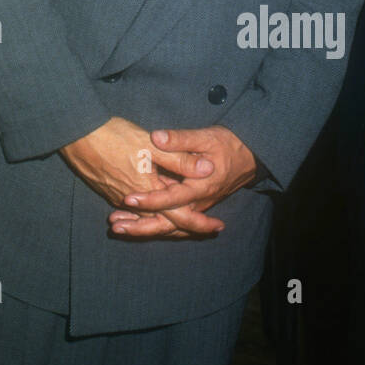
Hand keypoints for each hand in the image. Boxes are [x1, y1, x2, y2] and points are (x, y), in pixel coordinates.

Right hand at [60, 116, 219, 238]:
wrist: (74, 134)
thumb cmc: (113, 135)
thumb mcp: (150, 144)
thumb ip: (179, 159)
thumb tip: (208, 169)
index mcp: (149, 190)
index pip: (180, 215)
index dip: (200, 222)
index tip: (219, 226)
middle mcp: (134, 201)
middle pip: (163, 223)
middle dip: (185, 228)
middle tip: (207, 229)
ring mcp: (118, 197)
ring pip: (146, 218)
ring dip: (164, 223)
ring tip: (182, 224)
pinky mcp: (107, 191)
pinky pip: (132, 210)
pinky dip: (144, 215)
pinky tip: (147, 210)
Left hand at [108, 125, 256, 238]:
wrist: (248, 157)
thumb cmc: (226, 144)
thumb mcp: (205, 137)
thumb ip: (180, 140)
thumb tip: (157, 138)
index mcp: (200, 187)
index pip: (172, 199)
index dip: (150, 200)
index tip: (128, 198)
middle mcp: (197, 202)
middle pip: (168, 223)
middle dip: (140, 226)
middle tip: (115, 226)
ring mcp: (195, 206)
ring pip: (168, 225)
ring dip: (143, 227)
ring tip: (117, 226)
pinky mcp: (192, 205)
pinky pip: (172, 220)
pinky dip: (153, 223)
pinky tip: (133, 220)